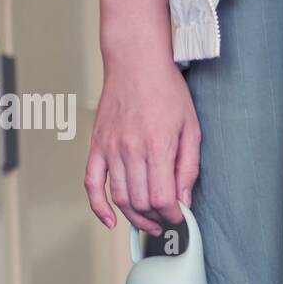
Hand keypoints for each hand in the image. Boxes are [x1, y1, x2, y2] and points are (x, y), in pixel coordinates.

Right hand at [85, 54, 200, 233]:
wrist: (136, 61)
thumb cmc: (166, 91)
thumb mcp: (191, 130)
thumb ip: (188, 168)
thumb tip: (184, 201)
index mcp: (156, 147)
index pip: (162, 199)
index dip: (173, 216)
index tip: (180, 217)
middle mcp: (130, 149)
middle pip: (141, 202)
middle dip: (157, 218)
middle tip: (168, 219)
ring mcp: (110, 148)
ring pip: (120, 198)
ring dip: (136, 217)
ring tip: (150, 221)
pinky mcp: (97, 145)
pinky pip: (91, 183)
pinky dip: (98, 206)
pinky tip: (110, 221)